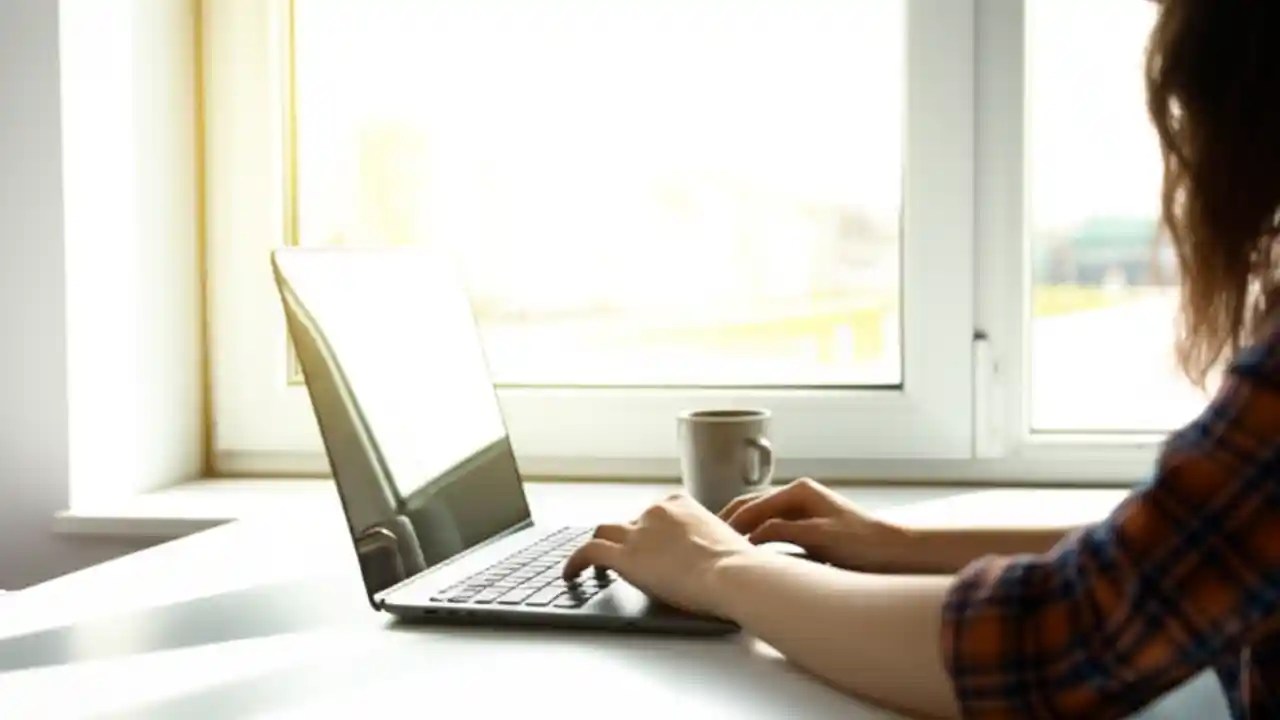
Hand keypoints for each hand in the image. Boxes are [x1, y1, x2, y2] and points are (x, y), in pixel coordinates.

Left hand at [563, 493, 756, 617]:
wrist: (734, 574)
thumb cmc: (740, 565)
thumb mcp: (726, 541)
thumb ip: (709, 542)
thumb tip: (712, 556)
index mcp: (681, 503)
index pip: (654, 513)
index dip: (649, 532)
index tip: (650, 547)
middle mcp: (655, 511)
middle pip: (628, 523)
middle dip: (626, 539)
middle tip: (627, 560)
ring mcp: (638, 531)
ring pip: (604, 532)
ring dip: (598, 547)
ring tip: (589, 565)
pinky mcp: (624, 555)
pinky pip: (588, 552)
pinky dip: (575, 562)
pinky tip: (571, 574)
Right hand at [719, 478, 907, 571]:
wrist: (895, 554)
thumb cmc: (863, 544)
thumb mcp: (819, 537)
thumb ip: (782, 532)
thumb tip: (750, 535)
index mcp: (799, 491)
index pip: (752, 505)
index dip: (730, 522)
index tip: (710, 539)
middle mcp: (798, 496)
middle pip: (752, 506)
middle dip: (729, 522)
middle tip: (707, 542)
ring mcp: (803, 511)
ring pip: (761, 519)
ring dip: (742, 531)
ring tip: (722, 549)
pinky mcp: (808, 528)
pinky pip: (773, 531)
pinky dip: (757, 539)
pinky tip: (749, 553)